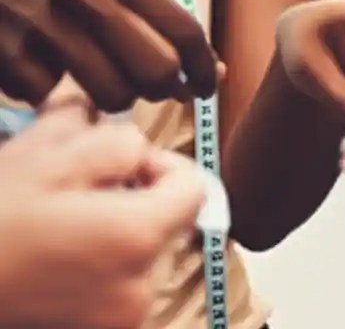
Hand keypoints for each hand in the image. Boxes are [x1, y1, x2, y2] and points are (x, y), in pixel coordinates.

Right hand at [0, 0, 219, 110]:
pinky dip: (61, 103)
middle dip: (162, 89)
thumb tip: (218, 72)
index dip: (203, 67)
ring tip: (104, 87)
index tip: (206, 89)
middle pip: (157, 68)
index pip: (183, 28)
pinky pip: (63, 105)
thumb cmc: (67, 5)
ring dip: (116, 102)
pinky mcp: (11, 58)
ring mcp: (43, 27)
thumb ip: (163, 28)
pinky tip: (53, 82)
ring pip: (115, 95)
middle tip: (152, 92)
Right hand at [0, 103, 205, 328]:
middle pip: (162, 222)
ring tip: (50, 227)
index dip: (162, 164)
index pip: (194, 188)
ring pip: (134, 254)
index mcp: (136, 238)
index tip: (120, 165)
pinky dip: (90, 267)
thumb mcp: (43, 156)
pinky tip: (47, 257)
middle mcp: (138, 290)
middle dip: (127, 199)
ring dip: (105, 234)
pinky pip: (110, 287)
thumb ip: (110, 140)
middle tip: (69, 192)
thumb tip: (138, 143)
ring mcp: (115, 321)